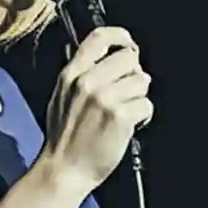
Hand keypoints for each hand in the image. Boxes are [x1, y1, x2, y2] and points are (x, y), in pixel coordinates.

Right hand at [35, 27, 153, 191]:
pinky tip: (129, 125)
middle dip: (134, 74)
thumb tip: (107, 57)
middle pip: (129, 58)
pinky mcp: (120, 116)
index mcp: (71, 74)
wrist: (64, 170)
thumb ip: (80, 73)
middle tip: (127, 92)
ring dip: (138, 97)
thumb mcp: (61, 96)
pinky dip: (143, 116)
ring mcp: (104, 98)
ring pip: (142, 81)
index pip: (100, 37)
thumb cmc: (64, 137)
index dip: (121, 37)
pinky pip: (146, 105)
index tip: (129, 45)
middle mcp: (87, 82)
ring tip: (124, 112)